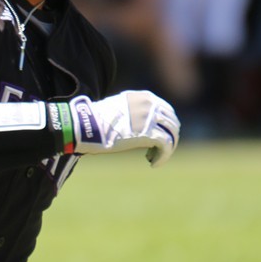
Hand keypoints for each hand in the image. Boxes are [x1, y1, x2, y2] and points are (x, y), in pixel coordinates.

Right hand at [61, 91, 179, 165]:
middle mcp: (151, 105)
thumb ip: (132, 112)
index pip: (166, 110)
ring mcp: (151, 118)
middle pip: (172, 122)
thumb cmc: (96, 121)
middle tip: (158, 150)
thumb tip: (136, 125)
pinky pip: (166, 146)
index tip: (158, 137)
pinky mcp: (150, 134)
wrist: (88, 126)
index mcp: (144, 97)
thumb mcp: (118, 108)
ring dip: (166, 149)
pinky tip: (153, 163)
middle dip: (169, 137)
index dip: (165, 125)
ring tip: (154, 158)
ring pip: (172, 134)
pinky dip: (163, 157)